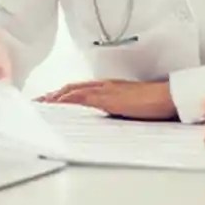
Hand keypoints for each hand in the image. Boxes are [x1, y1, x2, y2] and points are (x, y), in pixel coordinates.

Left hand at [39, 80, 176, 120]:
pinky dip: (65, 99)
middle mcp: (105, 85)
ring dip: (53, 97)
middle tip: (35, 103)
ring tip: (38, 104)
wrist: (169, 97)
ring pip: (72, 90)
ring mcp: (105, 89)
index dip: (63, 95)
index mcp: (110, 88)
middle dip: (52, 95)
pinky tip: (55, 104)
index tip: (49, 102)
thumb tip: (109, 119)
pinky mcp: (108, 97)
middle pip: (71, 88)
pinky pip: (80, 97)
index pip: (80, 90)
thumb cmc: (156, 104)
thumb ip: (118, 111)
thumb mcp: (132, 108)